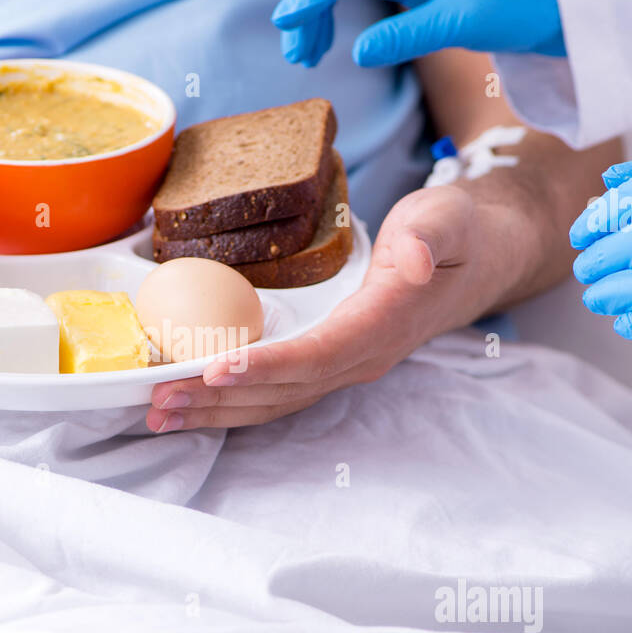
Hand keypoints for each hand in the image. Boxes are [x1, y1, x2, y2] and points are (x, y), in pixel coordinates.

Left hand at [146, 185, 485, 431]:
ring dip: (214, 410)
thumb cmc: (453, 233)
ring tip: (158, 413)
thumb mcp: (447, 219)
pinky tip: (188, 400)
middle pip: (282, 389)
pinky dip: (228, 399)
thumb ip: (431, 239)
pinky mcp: (325, 361)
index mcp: (383, 325)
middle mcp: (359, 357)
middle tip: (158, 400)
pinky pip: (273, 389)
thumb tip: (415, 259)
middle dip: (219, 398)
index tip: (215, 369)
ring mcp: (342, 365)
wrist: (473, 260)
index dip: (267, 366)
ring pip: (272, 399)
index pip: (318, 355)